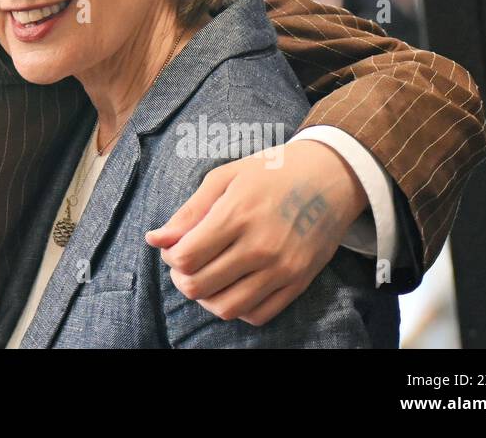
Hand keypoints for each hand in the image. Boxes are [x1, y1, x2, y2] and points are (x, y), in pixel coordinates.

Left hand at [145, 139, 368, 325]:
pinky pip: (258, 314)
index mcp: (237, 215)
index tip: (173, 246)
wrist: (331, 176)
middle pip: (200, 287)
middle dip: (181, 278)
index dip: (169, 257)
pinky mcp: (299, 283)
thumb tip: (155, 239)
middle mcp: (260, 247)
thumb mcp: (225, 177)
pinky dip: (237, 307)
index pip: (186, 258)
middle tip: (184, 263)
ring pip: (226, 308)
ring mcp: (282, 269)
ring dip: (205, 298)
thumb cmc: (272, 171)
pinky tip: (232, 286)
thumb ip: (189, 211)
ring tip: (205, 276)